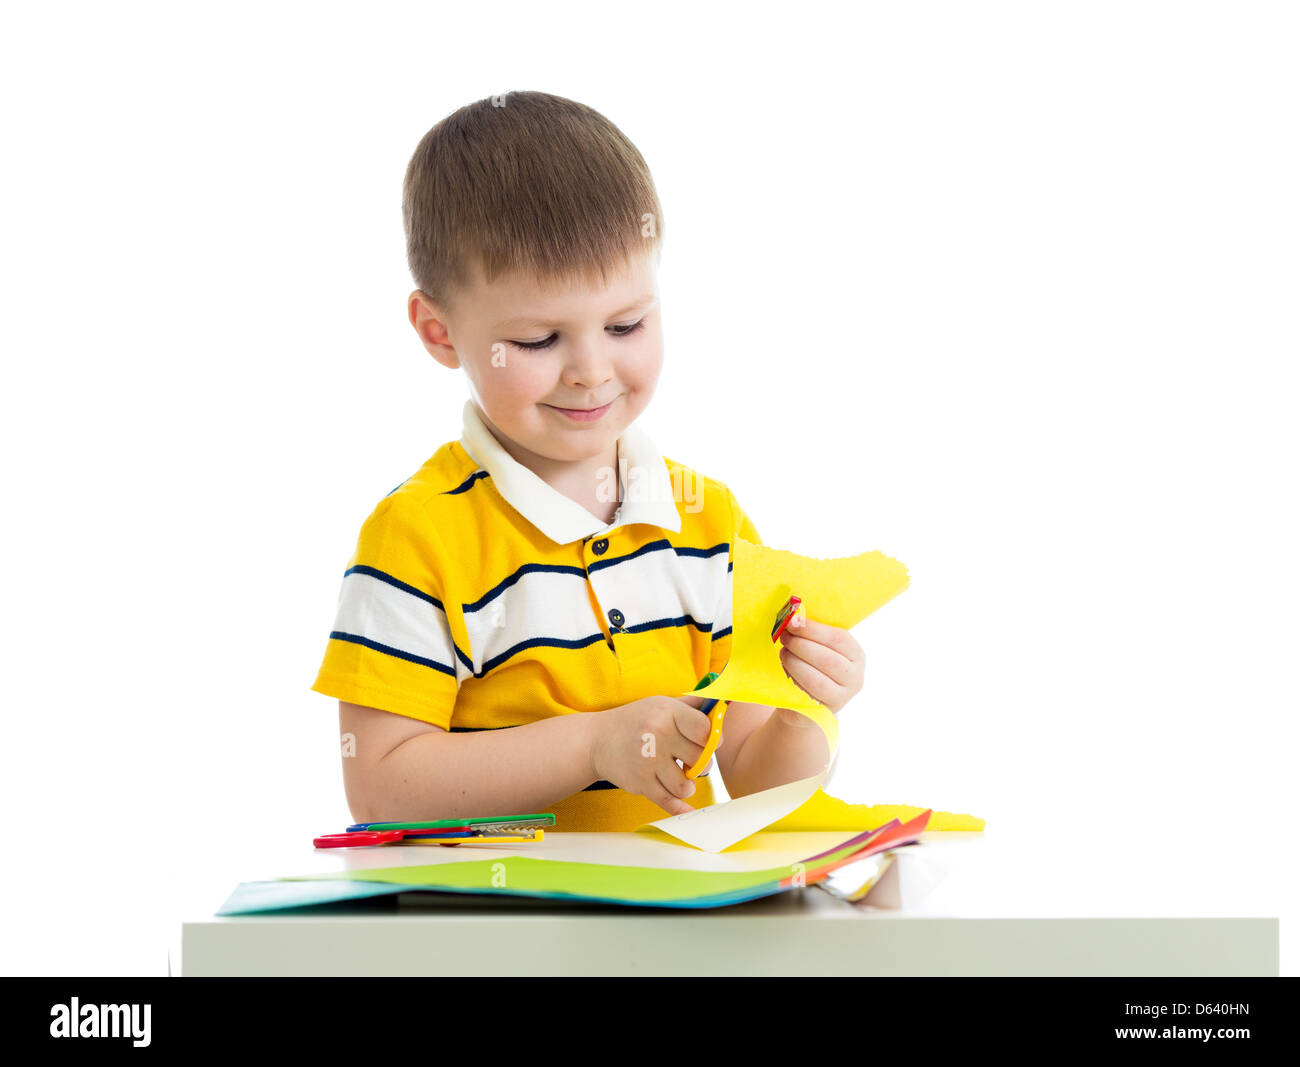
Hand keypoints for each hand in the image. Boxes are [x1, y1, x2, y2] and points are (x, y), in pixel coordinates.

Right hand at [587, 695, 717, 815]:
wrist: (597, 741)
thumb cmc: (637, 720)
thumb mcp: (662, 704)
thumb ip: (693, 706)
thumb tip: (725, 703)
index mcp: (666, 713)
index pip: (704, 730)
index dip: (713, 738)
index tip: (710, 741)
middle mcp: (657, 736)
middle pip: (700, 759)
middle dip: (701, 762)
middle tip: (691, 759)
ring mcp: (648, 762)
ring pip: (687, 785)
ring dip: (688, 784)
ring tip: (680, 775)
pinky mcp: (640, 784)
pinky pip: (669, 802)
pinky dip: (680, 807)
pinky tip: (686, 807)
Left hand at [774, 612, 864, 722]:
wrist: (805, 700)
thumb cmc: (812, 665)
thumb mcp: (817, 647)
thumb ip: (810, 634)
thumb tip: (793, 617)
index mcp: (856, 655)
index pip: (838, 638)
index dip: (813, 629)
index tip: (793, 621)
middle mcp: (855, 677)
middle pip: (827, 659)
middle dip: (801, 645)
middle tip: (784, 637)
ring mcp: (842, 697)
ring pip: (816, 680)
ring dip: (794, 663)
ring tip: (783, 654)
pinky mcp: (824, 712)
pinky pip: (806, 696)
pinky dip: (793, 682)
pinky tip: (785, 673)